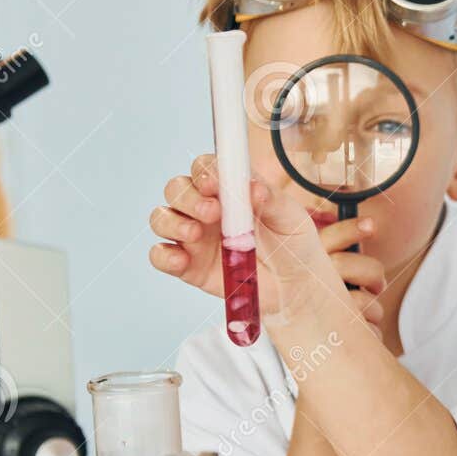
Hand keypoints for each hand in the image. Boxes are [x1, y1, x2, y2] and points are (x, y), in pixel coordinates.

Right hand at [149, 154, 384, 327]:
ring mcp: (194, 237)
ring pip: (162, 218)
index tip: (216, 183)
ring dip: (173, 222)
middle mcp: (206, 209)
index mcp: (230, 190)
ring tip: (196, 233)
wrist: (296, 287)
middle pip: (177, 189)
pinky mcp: (188, 265)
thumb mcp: (291, 216)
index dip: (205, 171)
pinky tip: (182, 259)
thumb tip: (252, 186)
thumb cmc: (293, 244)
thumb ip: (270, 198)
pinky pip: (160, 256)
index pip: (205, 168)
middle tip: (213, 212)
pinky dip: (164, 255)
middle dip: (188, 197)